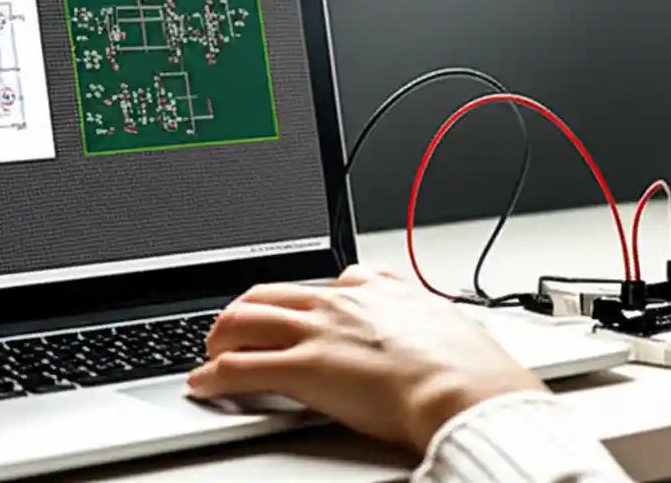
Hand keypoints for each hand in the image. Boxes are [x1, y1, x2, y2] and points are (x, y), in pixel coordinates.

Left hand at [186, 265, 544, 451]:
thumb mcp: (448, 328)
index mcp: (378, 289)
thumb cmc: (466, 368)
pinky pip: (240, 368)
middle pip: (270, 293)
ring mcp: (317, 332)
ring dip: (220, 337)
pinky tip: (204, 384)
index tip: (296, 308)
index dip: (301, 298)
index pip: (326, 281)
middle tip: (236, 329)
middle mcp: (340, 301)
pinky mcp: (302, 368)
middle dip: (244, 311)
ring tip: (212, 353)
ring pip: (244, 321)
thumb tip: (438, 336)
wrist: (464, 388)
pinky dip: (213, 376)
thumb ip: (426, 325)